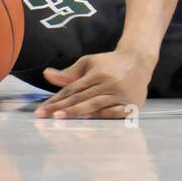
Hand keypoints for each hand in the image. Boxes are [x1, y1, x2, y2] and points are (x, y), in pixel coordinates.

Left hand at [35, 49, 154, 119]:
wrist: (139, 60)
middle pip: (81, 97)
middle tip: (46, 116)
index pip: (72, 89)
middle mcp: (108, 83)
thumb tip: (46, 74)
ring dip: (78, 111)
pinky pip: (114, 112)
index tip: (42, 110)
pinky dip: (101, 116)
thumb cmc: (110, 63)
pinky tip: (88, 120)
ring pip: (95, 104)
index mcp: (97, 73)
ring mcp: (120, 94)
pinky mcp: (130, 104)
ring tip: (61, 118)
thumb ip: (69, 73)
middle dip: (62, 108)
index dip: (56, 100)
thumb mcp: (89, 63)